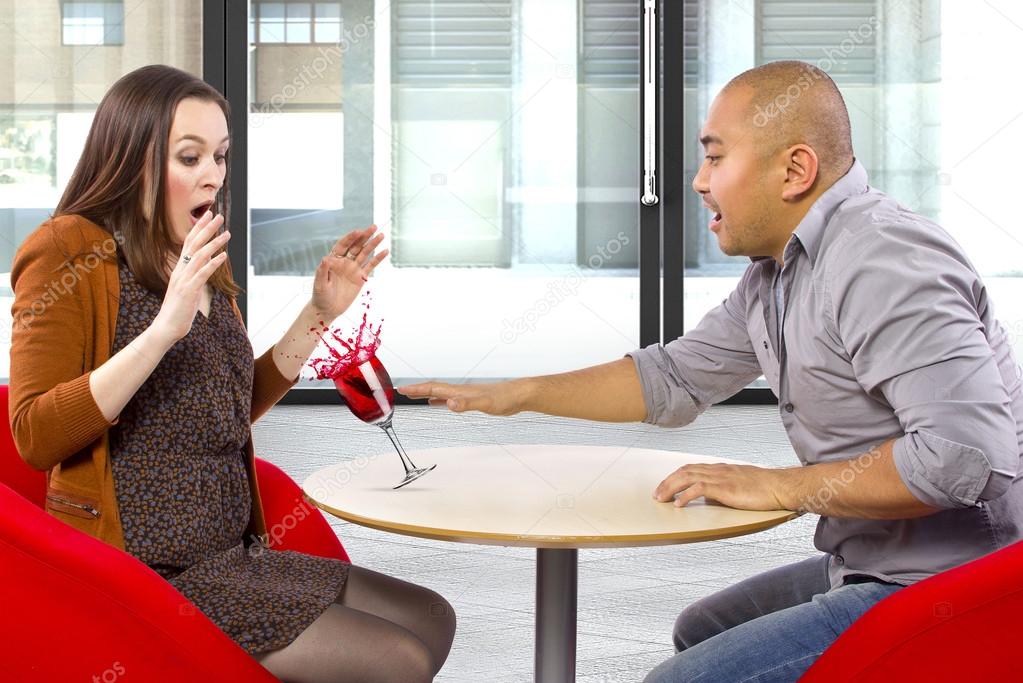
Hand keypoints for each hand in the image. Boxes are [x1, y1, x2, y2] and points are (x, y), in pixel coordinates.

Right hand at [151, 211, 229, 343]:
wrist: (167, 327)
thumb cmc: (178, 309)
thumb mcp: (188, 287)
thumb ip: (195, 275)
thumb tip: (206, 265)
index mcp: (180, 268)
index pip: (189, 242)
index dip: (199, 227)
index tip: (209, 215)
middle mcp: (181, 270)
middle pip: (194, 244)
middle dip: (207, 228)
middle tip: (219, 215)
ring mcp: (184, 280)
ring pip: (200, 256)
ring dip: (214, 243)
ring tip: (227, 233)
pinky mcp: (188, 291)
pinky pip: (202, 274)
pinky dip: (213, 264)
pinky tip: (223, 256)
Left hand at [312, 225, 387, 320]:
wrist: (328, 309)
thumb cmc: (320, 296)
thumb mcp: (319, 284)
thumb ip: (322, 271)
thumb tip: (325, 258)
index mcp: (333, 260)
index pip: (343, 245)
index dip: (350, 238)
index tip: (358, 231)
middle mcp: (344, 261)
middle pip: (356, 246)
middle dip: (364, 236)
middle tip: (373, 227)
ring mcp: (353, 268)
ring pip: (365, 253)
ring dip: (373, 244)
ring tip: (381, 235)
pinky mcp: (360, 277)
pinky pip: (371, 266)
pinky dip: (378, 259)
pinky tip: (385, 251)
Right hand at [397, 379, 530, 415]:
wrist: (521, 395)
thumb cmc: (506, 398)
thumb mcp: (486, 404)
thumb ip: (467, 404)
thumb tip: (449, 404)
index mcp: (460, 392)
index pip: (433, 389)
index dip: (417, 389)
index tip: (401, 390)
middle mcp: (461, 391)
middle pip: (434, 389)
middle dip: (417, 390)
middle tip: (402, 392)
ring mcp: (468, 395)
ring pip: (442, 393)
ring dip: (428, 394)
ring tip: (416, 396)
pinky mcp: (475, 400)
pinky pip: (453, 399)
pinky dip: (443, 401)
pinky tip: (444, 404)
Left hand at [653, 463, 786, 510]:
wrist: (779, 486)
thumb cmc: (763, 488)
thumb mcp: (738, 487)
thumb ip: (722, 490)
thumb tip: (708, 498)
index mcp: (720, 469)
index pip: (691, 468)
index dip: (675, 476)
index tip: (665, 486)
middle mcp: (717, 470)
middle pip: (684, 471)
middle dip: (667, 482)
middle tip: (657, 494)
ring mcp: (720, 477)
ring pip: (688, 477)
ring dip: (671, 488)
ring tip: (661, 499)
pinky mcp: (725, 487)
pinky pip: (699, 488)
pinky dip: (686, 496)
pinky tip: (678, 504)